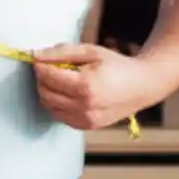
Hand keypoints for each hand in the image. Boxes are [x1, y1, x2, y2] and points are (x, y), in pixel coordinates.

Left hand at [31, 43, 157, 130]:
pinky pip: (59, 115)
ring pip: (49, 106)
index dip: (40, 66)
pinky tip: (69, 92)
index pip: (48, 76)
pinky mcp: (86, 127)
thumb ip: (61, 52)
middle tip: (50, 67)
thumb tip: (35, 56)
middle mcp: (84, 107)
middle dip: (42, 79)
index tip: (39, 58)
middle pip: (45, 92)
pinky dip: (57, 103)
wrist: (142, 86)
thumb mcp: (90, 51)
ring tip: (61, 79)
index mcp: (86, 86)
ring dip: (48, 91)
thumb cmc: (117, 65)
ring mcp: (85, 120)